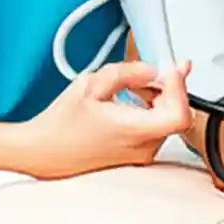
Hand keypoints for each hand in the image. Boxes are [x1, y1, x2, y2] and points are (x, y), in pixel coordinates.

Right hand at [16, 60, 192, 178]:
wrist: (42, 151)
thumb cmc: (61, 123)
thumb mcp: (91, 84)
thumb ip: (127, 73)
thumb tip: (152, 70)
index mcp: (134, 131)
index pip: (180, 114)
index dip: (180, 88)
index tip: (172, 68)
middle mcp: (143, 147)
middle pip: (176, 113)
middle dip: (168, 87)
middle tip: (150, 71)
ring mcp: (141, 155)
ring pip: (166, 119)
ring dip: (157, 97)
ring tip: (131, 86)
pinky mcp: (137, 155)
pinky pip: (156, 128)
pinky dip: (150, 109)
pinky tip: (130, 99)